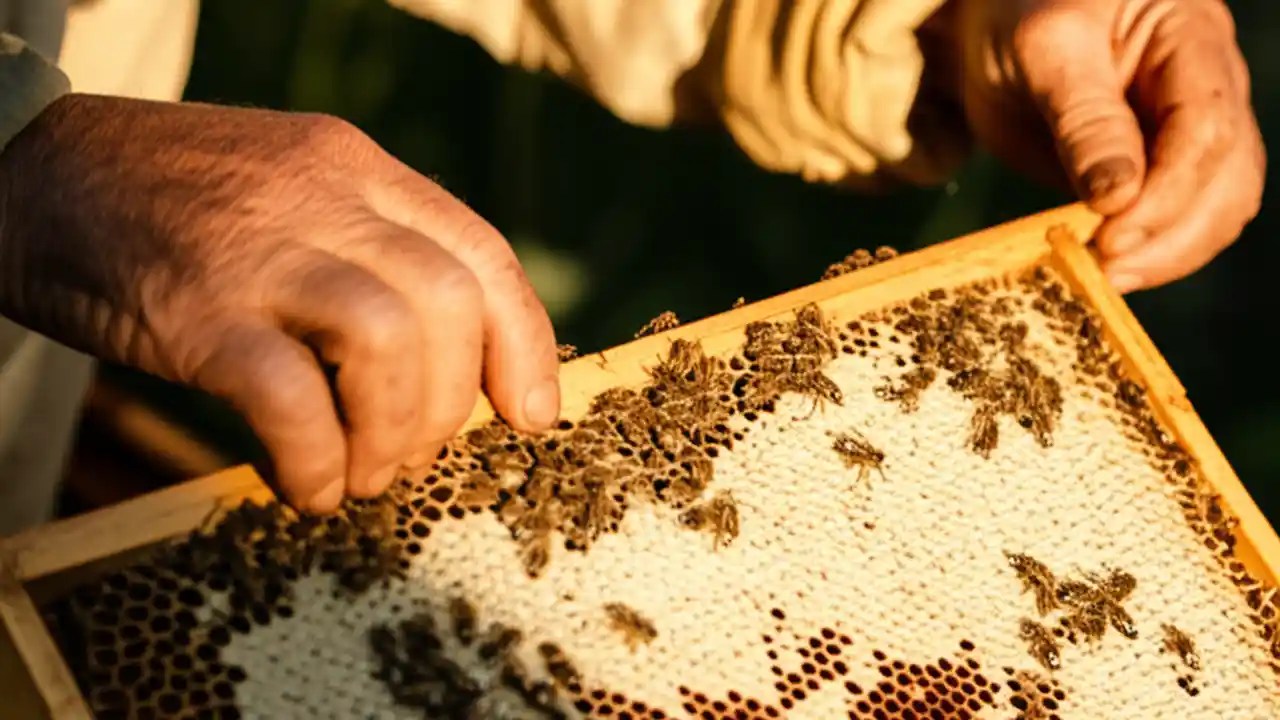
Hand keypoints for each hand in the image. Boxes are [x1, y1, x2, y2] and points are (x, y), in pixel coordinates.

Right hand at [0, 94, 560, 511]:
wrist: (32, 173)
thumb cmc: (173, 204)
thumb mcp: (293, 193)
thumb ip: (370, 250)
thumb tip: (446, 359)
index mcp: (359, 169)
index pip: (483, 254)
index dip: (526, 346)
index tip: (531, 416)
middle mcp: (322, 198)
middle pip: (449, 305)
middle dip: (453, 404)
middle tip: (414, 456)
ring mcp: (257, 250)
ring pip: (387, 342)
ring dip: (393, 433)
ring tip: (363, 475)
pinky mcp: (192, 310)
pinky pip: (289, 395)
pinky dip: (316, 457)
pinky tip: (307, 487)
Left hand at [956, 0, 1264, 292]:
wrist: (995, 18)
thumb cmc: (1022, 10)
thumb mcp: (1045, 49)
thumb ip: (1083, 118)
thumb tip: (1117, 198)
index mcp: (1191, 39)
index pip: (1208, 127)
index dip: (1169, 191)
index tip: (1113, 233)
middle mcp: (1208, 88)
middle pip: (1228, 178)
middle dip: (1173, 235)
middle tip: (1106, 271)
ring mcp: (1188, 132)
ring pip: (1217, 208)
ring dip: (1168, 254)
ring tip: (1105, 277)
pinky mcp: (1156, 170)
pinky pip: (1176, 220)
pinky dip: (1149, 251)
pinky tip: (1105, 270)